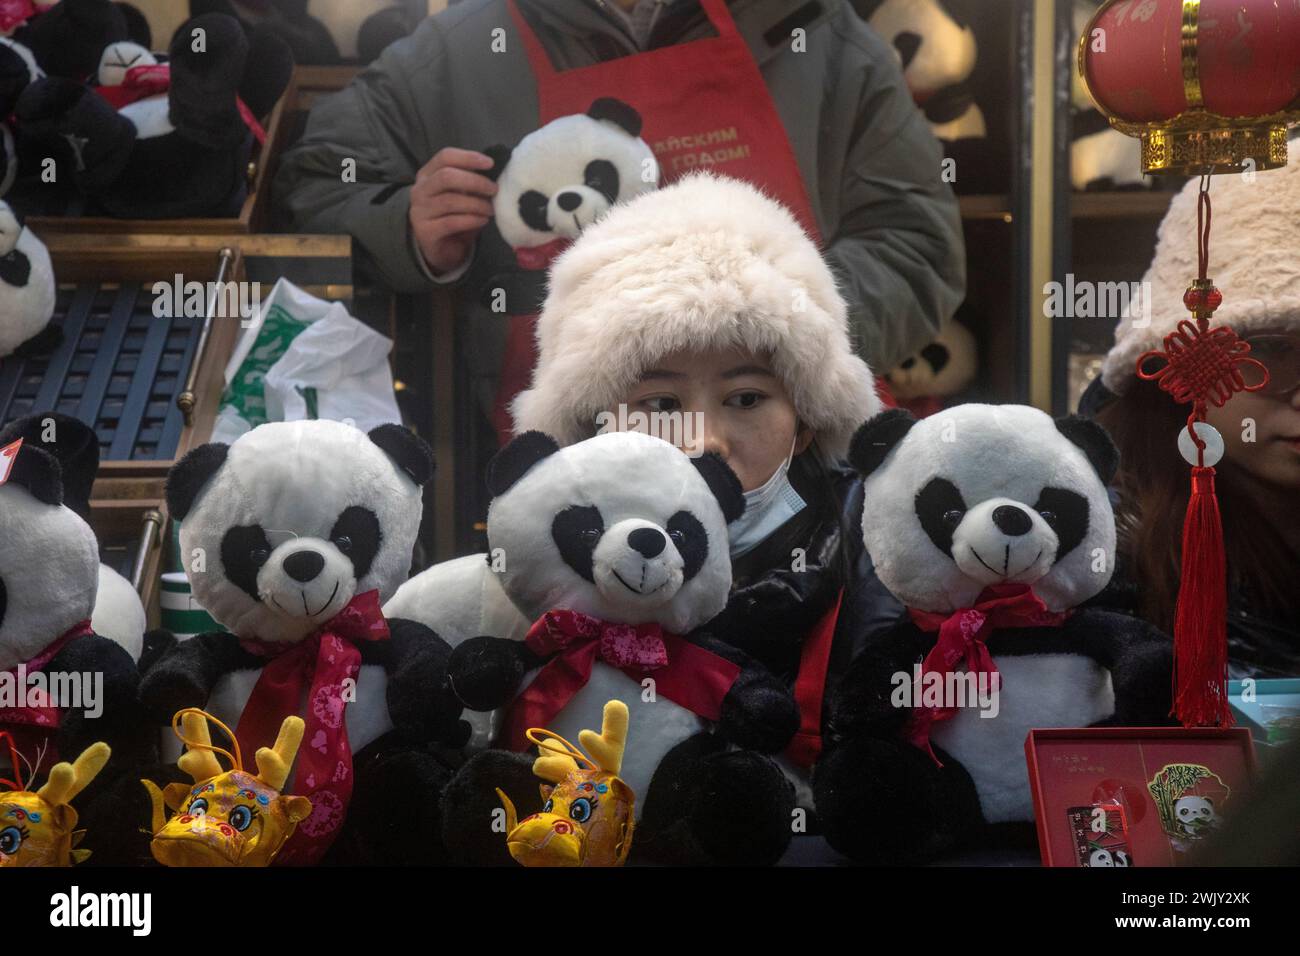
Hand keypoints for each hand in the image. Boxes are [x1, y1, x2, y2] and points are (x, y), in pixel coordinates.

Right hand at [408, 147, 496, 276]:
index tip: (490, 163)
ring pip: (450, 201)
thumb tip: (494, 171)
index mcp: (427, 175)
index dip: (468, 157)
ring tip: (491, 209)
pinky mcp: (426, 231)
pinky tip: (483, 220)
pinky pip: (451, 222)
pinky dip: (471, 220)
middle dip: (475, 181)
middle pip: (446, 176)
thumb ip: (471, 182)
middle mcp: (420, 190)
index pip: (445, 157)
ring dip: (476, 204)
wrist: (441, 249)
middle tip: (494, 189)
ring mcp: (420, 211)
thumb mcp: (461, 195)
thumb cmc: (454, 216)